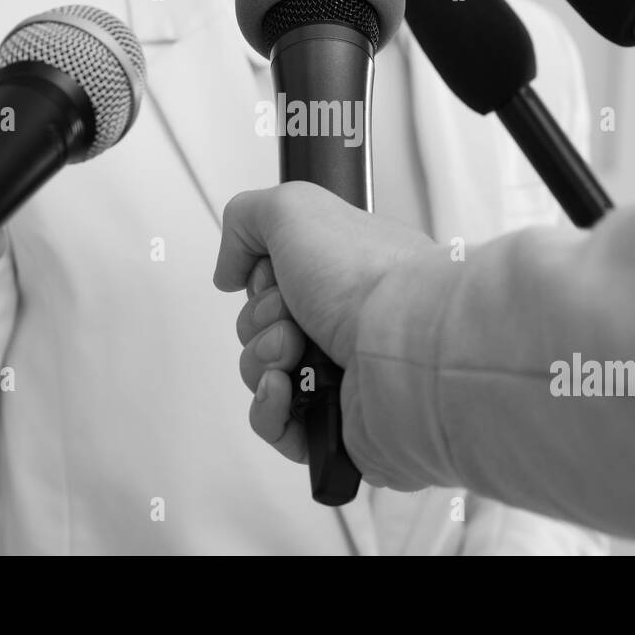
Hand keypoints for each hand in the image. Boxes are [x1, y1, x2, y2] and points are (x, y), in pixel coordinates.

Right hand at [214, 182, 433, 463]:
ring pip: (262, 375)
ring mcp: (341, 375)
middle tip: (291, 315)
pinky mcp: (336, 425)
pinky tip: (286, 388)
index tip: (274, 274)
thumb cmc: (368, 278)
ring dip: (262, 359)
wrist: (405, 344)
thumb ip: (247, 218)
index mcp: (343, 274)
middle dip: (259, 321)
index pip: (273, 283)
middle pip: (261, 329)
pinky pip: (276, 424)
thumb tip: (230, 268)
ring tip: (294, 350)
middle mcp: (344, 322)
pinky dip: (269, 406)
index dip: (260, 280)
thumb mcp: (295, 209)